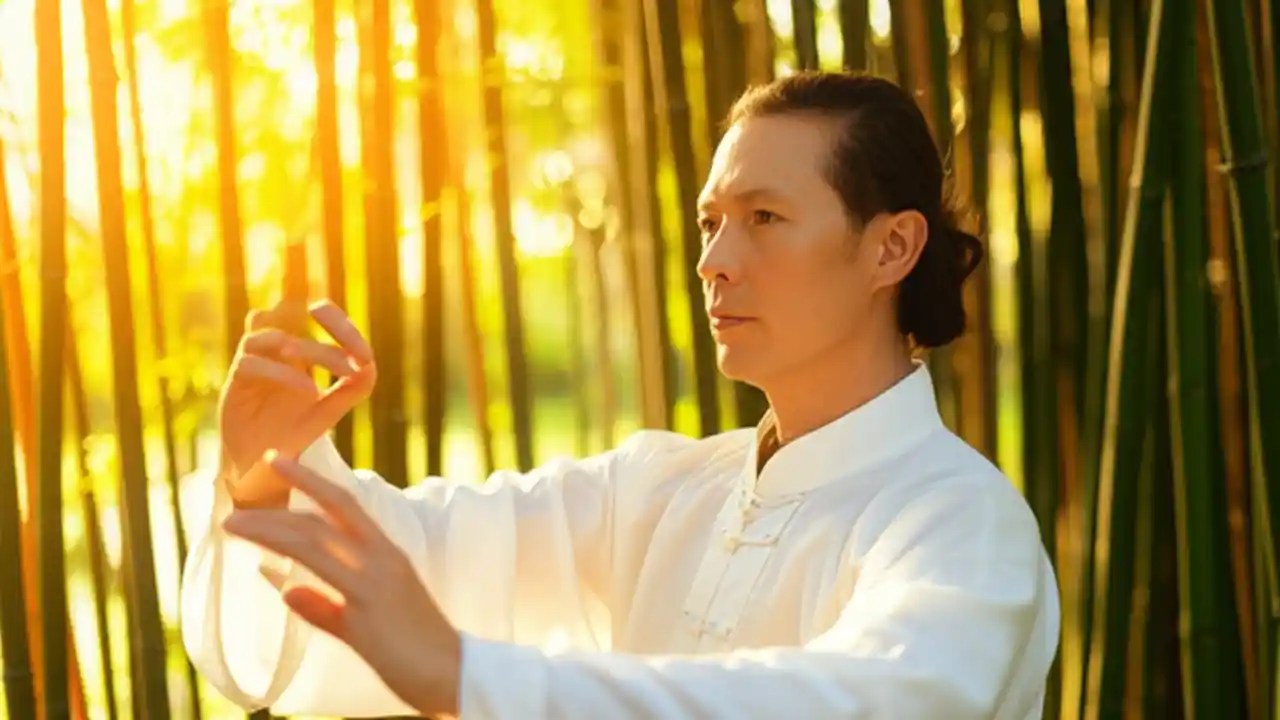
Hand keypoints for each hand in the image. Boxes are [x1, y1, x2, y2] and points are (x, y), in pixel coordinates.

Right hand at [219, 300, 376, 506]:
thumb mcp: (327, 412)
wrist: (260, 466)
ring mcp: (252, 364)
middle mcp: (274, 352)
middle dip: (325, 326)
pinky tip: (309, 391)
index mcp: (299, 353)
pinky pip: (250, 364)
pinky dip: (282, 374)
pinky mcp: (233, 384)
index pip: (315, 316)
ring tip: (331, 374)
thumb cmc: (293, 433)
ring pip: (271, 337)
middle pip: (292, 314)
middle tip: (355, 359)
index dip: (338, 321)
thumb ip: (349, 391)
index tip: (363, 352)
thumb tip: (370, 366)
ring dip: (302, 349)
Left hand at [223, 452, 461, 715]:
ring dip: (270, 532)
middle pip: (320, 522)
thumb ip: (325, 605)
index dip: (309, 480)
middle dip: (273, 512)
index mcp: (386, 552)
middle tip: (233, 509)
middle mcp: (381, 559)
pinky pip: (323, 591)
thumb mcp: (365, 618)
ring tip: (235, 526)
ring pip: (314, 545)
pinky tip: (267, 573)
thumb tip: (286, 591)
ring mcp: (375, 584)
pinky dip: (293, 580)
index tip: (278, 460)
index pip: (344, 503)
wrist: (451, 671)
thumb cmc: (415, 645)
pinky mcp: (367, 614)